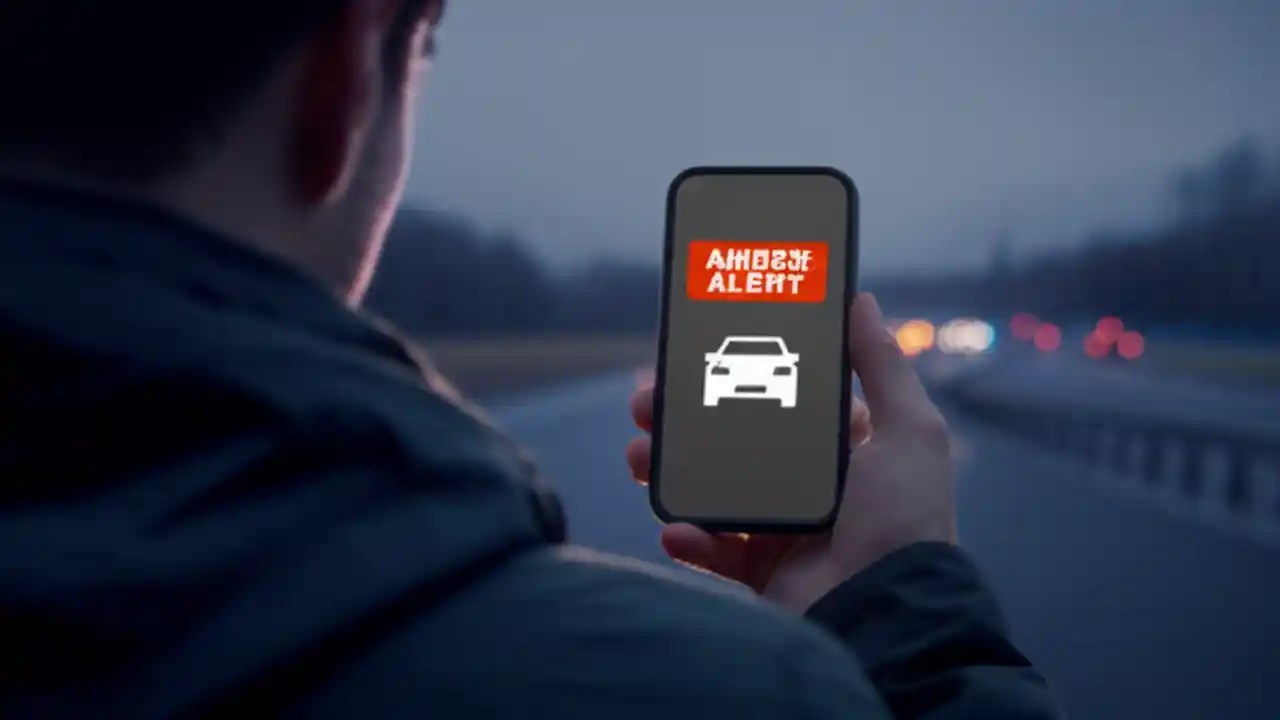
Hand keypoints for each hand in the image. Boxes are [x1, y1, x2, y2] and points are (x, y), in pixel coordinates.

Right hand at [625, 292, 956, 612]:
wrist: (888, 612)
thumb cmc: (905, 518)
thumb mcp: (908, 430)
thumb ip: (882, 366)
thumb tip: (863, 301)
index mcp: (842, 449)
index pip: (780, 401)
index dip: (737, 377)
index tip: (696, 357)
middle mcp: (810, 486)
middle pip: (733, 443)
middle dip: (685, 423)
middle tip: (646, 404)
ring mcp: (782, 529)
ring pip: (712, 490)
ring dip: (671, 471)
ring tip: (639, 457)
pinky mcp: (761, 571)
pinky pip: (712, 549)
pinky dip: (689, 537)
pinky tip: (675, 528)